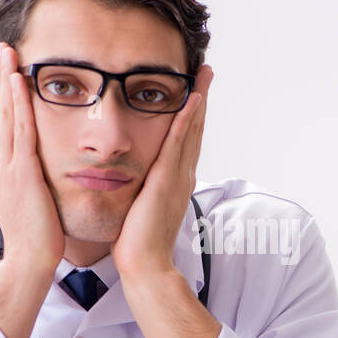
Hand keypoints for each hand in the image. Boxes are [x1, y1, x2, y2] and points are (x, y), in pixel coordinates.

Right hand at [0, 41, 64, 275]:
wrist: (29, 261)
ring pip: (4, 114)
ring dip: (5, 80)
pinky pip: (19, 129)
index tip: (0, 72)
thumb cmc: (35, 237)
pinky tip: (18, 80)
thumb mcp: (28, 201)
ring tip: (7, 53)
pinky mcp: (20, 171)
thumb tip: (35, 169)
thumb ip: (28, 180)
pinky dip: (17, 102)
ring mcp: (6, 166)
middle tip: (1, 49)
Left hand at [112, 65, 213, 280]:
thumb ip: (141, 191)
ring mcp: (178, 177)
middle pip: (194, 129)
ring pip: (191, 130)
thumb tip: (131, 181)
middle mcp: (182, 176)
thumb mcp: (140, 208)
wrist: (145, 265)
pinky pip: (178, 143)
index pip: (185, 141)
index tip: (194, 93)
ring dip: (198, 100)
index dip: (191, 115)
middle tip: (206, 72)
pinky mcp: (167, 180)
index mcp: (175, 182)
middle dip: (201, 99)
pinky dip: (186, 120)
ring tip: (204, 75)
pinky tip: (191, 100)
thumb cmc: (136, 243)